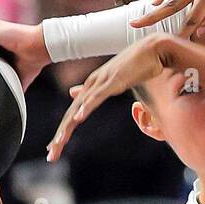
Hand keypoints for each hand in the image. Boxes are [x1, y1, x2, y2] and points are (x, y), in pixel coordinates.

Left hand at [45, 35, 172, 161]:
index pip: (73, 114)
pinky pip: (97, 97)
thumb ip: (94, 91)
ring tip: (59, 143)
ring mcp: (102, 82)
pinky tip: (78, 119)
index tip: (54, 148)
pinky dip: (86, 108)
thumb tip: (73, 94)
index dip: (63, 131)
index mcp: (92, 88)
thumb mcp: (112, 82)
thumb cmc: (136, 65)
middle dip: (61, 136)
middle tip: (51, 155)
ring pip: (80, 108)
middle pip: (71, 115)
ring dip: (68, 128)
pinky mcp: (113, 80)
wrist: (153, 48)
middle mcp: (92, 85)